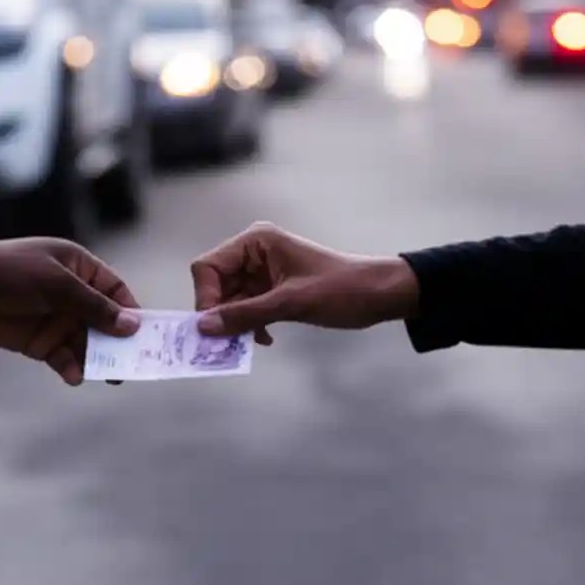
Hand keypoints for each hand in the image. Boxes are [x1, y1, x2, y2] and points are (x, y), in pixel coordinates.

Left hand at [0, 238, 140, 385]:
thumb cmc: (11, 272)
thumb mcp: (58, 285)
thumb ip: (95, 307)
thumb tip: (132, 325)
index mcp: (80, 269)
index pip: (116, 292)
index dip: (132, 312)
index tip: (147, 335)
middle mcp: (72, 295)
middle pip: (106, 322)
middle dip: (119, 342)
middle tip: (136, 364)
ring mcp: (57, 319)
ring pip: (87, 343)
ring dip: (98, 359)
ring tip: (111, 376)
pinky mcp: (40, 342)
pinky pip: (64, 357)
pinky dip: (72, 367)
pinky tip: (75, 376)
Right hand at [190, 222, 419, 340]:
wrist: (381, 295)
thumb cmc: (342, 289)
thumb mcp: (291, 303)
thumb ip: (245, 314)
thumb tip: (203, 327)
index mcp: (256, 242)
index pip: (208, 267)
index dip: (206, 297)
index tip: (213, 326)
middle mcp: (254, 253)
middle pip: (215, 285)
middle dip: (220, 314)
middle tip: (225, 343)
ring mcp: (262, 272)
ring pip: (230, 301)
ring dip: (236, 323)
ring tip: (249, 342)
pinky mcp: (272, 290)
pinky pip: (247, 308)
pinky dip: (250, 325)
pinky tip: (265, 339)